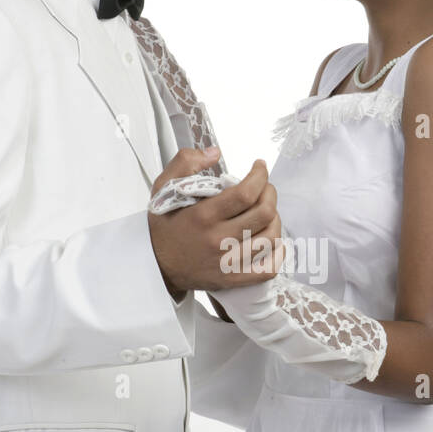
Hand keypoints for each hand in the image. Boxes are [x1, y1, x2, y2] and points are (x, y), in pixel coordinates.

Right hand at [148, 148, 283, 293]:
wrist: (155, 265)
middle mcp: (218, 239)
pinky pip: (268, 269)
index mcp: (203, 215)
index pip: (246, 193)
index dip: (260, 176)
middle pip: (264, 214)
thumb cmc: (163, 226)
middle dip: (271, 194)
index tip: (260, 167)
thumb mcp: (163, 187)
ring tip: (267, 211)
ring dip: (275, 219)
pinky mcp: (232, 278)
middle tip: (265, 187)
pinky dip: (278, 253)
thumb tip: (215, 152)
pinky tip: (272, 239)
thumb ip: (186, 162)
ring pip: (270, 238)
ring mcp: (227, 262)